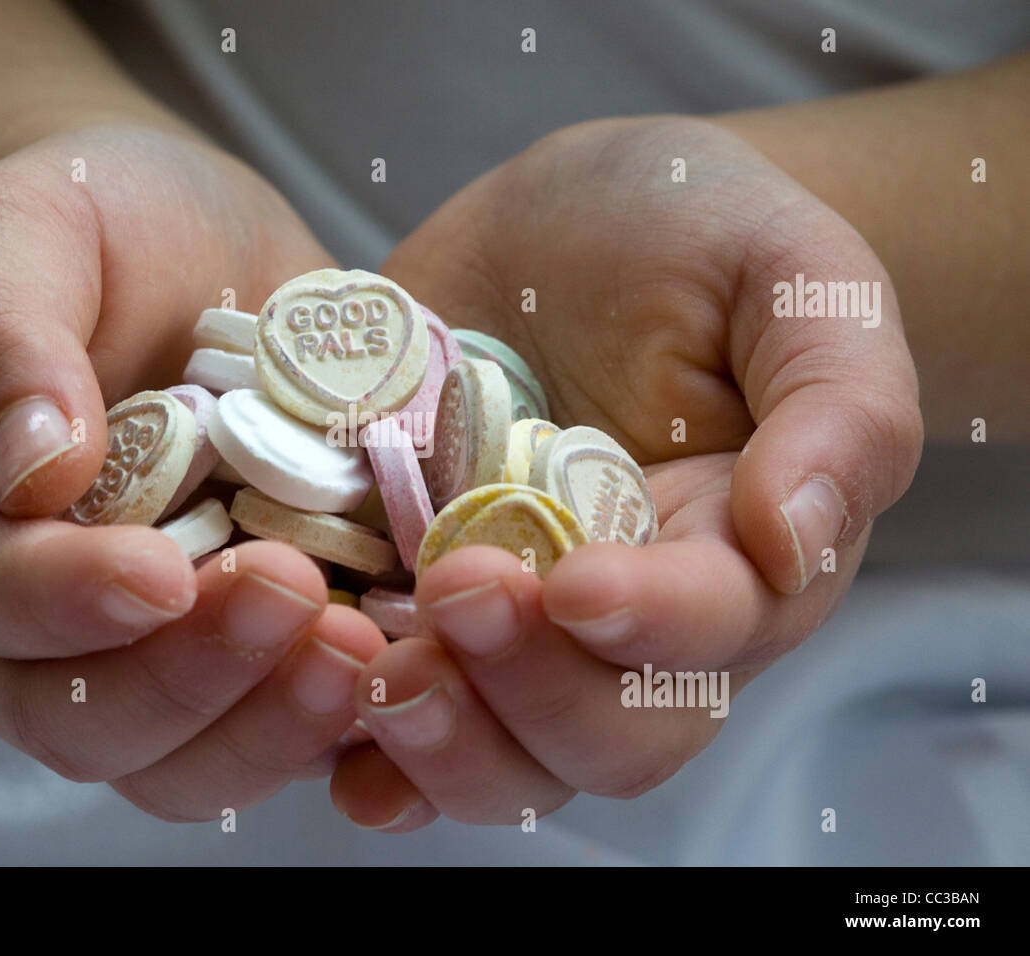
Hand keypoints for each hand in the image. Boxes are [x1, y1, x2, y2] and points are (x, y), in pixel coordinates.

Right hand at [0, 123, 386, 818]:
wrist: (192, 248)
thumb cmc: (87, 228)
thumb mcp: (22, 232)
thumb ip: (3, 335)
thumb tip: (35, 470)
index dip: (61, 603)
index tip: (161, 570)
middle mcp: (39, 619)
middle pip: (81, 720)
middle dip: (189, 680)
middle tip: (293, 594)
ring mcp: (151, 651)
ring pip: (186, 762)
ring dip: (273, 725)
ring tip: (364, 646)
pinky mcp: (257, 652)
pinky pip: (291, 731)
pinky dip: (352, 722)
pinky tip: (418, 666)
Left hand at [329, 116, 923, 828]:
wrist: (561, 226)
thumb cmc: (699, 237)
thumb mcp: (792, 279)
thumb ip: (838, 405)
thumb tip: (799, 543)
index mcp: (733, 556)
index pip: (714, 634)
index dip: (651, 627)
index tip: (576, 583)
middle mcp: (626, 623)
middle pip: (605, 735)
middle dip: (531, 692)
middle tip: (456, 590)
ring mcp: (516, 626)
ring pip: (502, 756)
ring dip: (441, 742)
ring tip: (375, 675)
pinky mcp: (413, 601)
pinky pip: (390, 718)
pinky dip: (354, 746)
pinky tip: (320, 730)